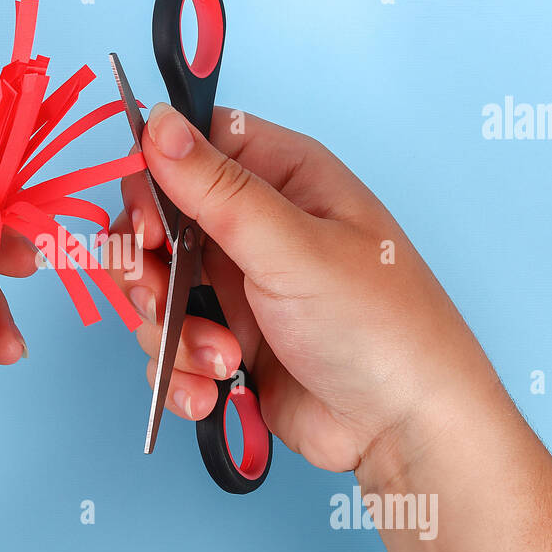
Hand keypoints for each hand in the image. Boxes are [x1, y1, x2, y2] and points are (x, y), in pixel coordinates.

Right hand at [112, 102, 501, 487]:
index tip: (148, 227)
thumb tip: (158, 122)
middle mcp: (254, 227)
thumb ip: (217, 188)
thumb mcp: (293, 248)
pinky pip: (168, 346)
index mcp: (283, 178)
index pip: (189, 148)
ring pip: (155, 291)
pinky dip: (181, 372)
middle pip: (156, 223)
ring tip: (223, 358)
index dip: (152, 180)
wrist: (403, 429)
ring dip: (174, 333)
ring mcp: (238, 287)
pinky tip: (213, 389)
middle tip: (165, 301)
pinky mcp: (226, 341)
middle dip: (149, 272)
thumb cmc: (378, 326)